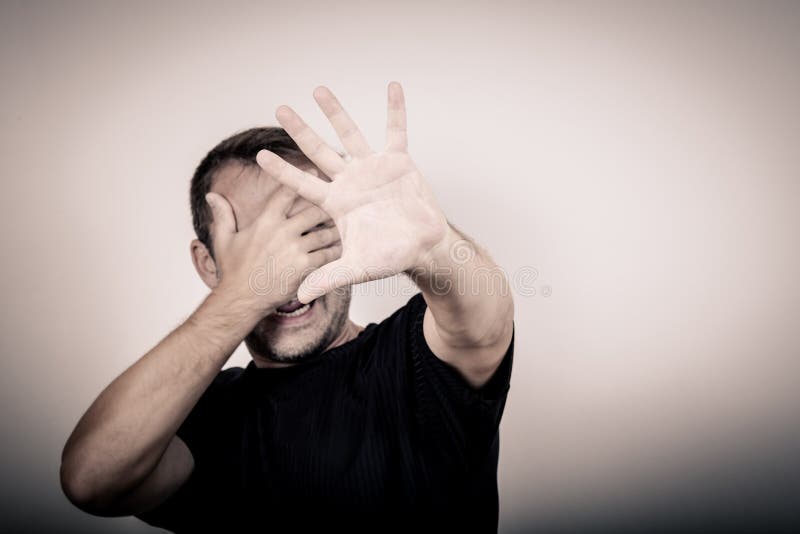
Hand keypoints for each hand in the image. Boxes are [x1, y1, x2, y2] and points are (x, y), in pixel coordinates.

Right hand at [205, 186, 340, 314]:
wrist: (241, 300)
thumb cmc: (232, 270)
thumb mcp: (224, 240)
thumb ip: (223, 215)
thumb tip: (211, 195)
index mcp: (265, 221)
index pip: (287, 193)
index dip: (303, 179)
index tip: (315, 173)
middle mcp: (282, 232)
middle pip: (315, 210)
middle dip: (327, 208)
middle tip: (338, 206)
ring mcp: (295, 250)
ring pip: (325, 232)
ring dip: (334, 230)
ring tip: (343, 228)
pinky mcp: (305, 267)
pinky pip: (327, 254)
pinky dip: (335, 251)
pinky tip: (340, 249)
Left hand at [256, 82, 448, 303]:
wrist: (423, 247)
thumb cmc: (390, 256)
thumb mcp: (356, 268)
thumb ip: (328, 277)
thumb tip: (300, 296)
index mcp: (336, 202)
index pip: (302, 184)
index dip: (281, 171)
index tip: (259, 157)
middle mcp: (350, 180)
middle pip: (318, 151)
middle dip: (299, 130)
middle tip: (280, 108)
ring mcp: (373, 168)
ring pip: (350, 134)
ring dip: (336, 112)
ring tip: (318, 90)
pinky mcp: (398, 161)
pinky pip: (396, 130)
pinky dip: (395, 110)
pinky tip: (392, 86)